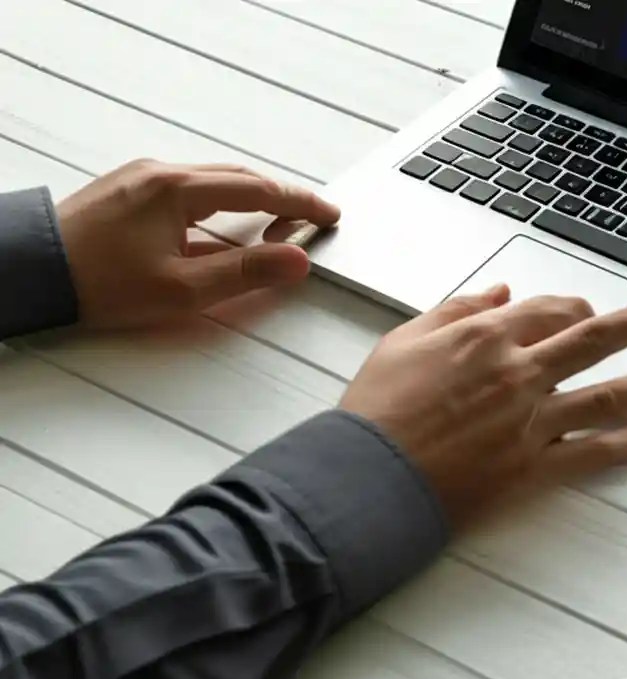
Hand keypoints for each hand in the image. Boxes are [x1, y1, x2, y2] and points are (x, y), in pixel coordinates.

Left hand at [56, 159, 340, 329]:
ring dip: (249, 201)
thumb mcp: (181, 289)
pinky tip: (223, 230)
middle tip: (310, 220)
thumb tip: (298, 260)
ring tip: (274, 228)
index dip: (300, 202)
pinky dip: (218, 205)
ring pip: (213, 182)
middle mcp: (161, 173)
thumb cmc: (98, 283)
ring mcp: (141, 179)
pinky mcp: (126, 192)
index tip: (330, 214)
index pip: (258, 189)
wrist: (29, 272)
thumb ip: (246, 273)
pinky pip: (187, 191)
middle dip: (280, 198)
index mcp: (178, 189)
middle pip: (238, 178)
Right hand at [340, 286, 626, 528]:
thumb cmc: (376, 411)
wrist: (362, 477)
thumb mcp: (404, 340)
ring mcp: (530, 422)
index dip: (572, 309)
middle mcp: (517, 373)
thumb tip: (499, 292)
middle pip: (591, 341)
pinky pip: (592, 453)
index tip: (584, 312)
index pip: (548, 311)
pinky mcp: (532, 468)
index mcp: (486, 337)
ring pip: (606, 395)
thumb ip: (456, 311)